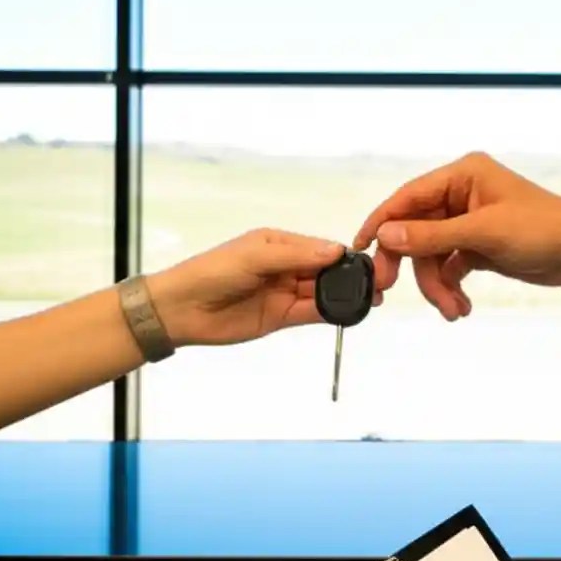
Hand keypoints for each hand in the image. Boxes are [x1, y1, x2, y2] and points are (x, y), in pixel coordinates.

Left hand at [145, 228, 380, 345]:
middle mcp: (285, 266)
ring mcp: (284, 292)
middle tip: (378, 282)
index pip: (320, 247)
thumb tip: (336, 250)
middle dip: (349, 276)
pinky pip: (311, 313)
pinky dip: (330, 313)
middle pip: (325, 271)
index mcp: (279, 243)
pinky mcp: (281, 317)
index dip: (343, 254)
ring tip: (372, 298)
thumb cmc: (213, 272)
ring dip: (344, 296)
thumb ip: (297, 255)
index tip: (368, 261)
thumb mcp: (255, 256)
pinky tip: (349, 313)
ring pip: (322, 292)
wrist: (181, 309)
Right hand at [353, 152, 560, 320]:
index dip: (382, 222)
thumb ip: (432, 235)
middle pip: (415, 229)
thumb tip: (386, 234)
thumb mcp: (483, 232)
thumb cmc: (541, 230)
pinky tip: (460, 307)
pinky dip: (451, 287)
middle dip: (408, 263)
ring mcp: (468, 221)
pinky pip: (449, 266)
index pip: (408, 197)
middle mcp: (461, 194)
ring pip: (432, 254)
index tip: (360, 249)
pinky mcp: (478, 246)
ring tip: (451, 311)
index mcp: (462, 175)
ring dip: (436, 285)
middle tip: (390, 290)